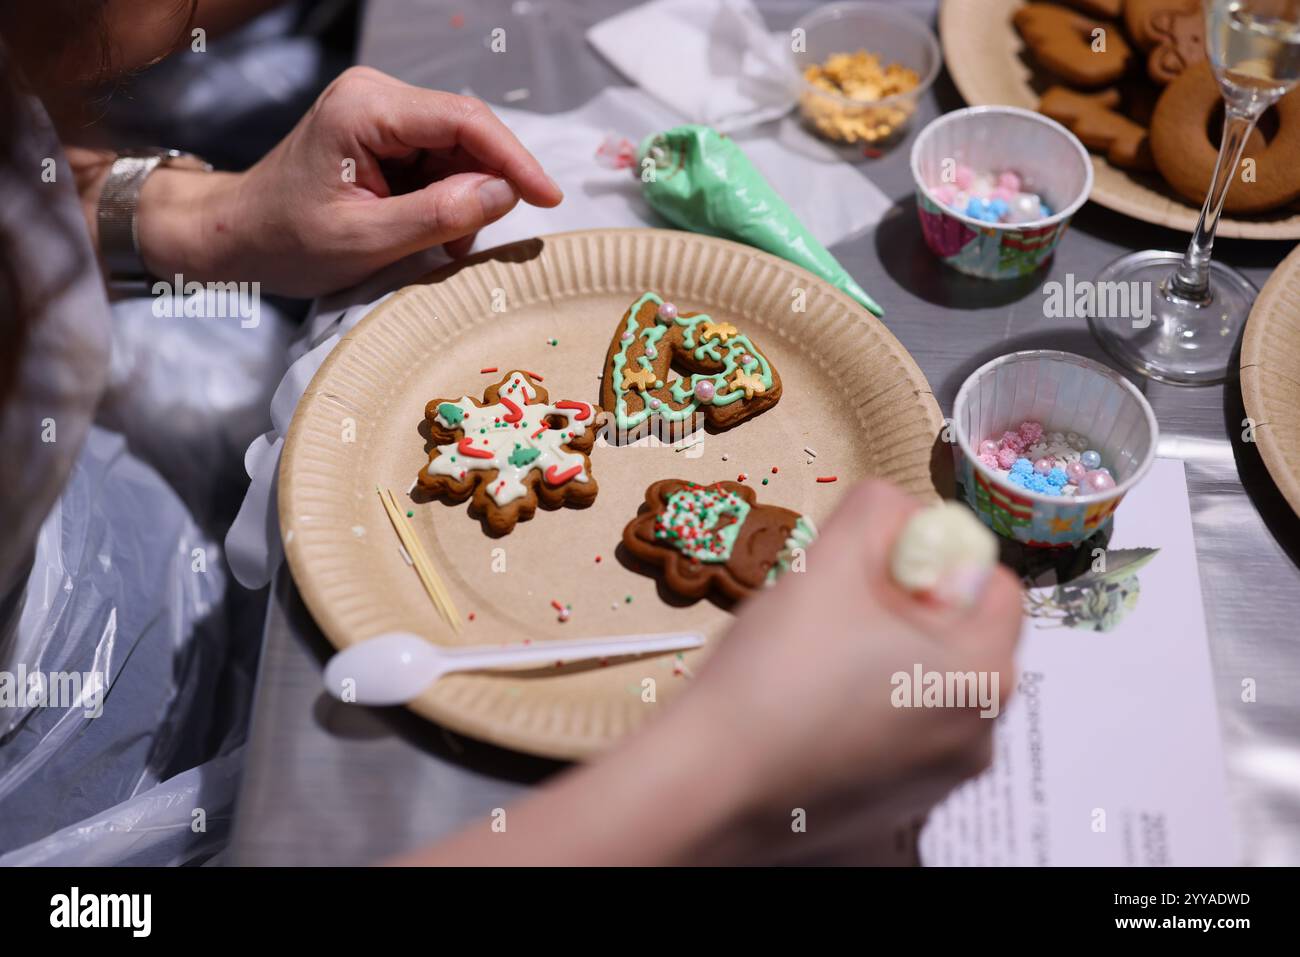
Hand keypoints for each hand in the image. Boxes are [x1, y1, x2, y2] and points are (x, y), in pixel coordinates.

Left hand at [137, 67, 561, 296]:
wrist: (239, 237)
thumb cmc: (288, 240)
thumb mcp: (366, 240)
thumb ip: (438, 215)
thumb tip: (504, 194)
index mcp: (367, 107)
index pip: (465, 120)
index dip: (514, 159)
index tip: (548, 198)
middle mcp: (378, 95)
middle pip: (467, 133)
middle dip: (486, 187)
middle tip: (477, 244)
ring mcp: (382, 113)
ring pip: (459, 151)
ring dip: (465, 202)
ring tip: (443, 248)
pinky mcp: (385, 135)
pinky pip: (440, 163)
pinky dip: (447, 202)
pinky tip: (431, 235)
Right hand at [668, 479, 1022, 862]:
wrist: (709, 786)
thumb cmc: (773, 675)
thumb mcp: (826, 562)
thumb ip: (878, 513)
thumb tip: (904, 517)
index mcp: (984, 672)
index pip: (991, 582)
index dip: (931, 560)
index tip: (867, 573)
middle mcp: (980, 733)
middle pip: (958, 635)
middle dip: (904, 611)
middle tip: (832, 614)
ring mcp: (940, 779)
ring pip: (925, 684)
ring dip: (883, 660)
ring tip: (812, 665)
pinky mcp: (899, 805)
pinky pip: (898, 733)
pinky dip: (864, 712)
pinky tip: (807, 712)